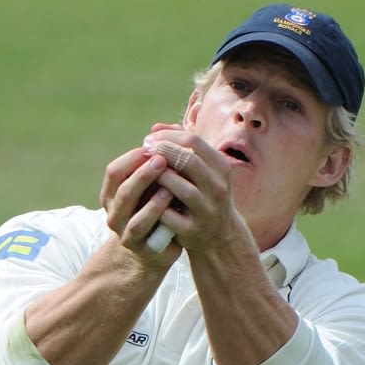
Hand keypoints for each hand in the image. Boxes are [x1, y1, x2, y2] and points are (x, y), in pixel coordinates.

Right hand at [99, 144, 181, 266]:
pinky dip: (155, 209)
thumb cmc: (160, 208)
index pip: (115, 170)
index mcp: (113, 194)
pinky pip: (142, 226)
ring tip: (167, 177)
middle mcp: (113, 212)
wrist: (162, 248)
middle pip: (120, 186)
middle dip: (141, 170)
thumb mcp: (158, 184)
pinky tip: (170, 198)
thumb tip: (167, 126)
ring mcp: (123, 231)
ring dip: (147, 189)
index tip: (155, 145)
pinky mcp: (138, 246)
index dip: (133, 157)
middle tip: (161, 158)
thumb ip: (161, 159)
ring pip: (128, 206)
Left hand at [140, 125, 252, 259]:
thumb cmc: (203, 194)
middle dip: (161, 152)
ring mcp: (207, 210)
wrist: (218, 236)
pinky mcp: (192, 230)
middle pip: (187, 160)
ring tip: (143, 172)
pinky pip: (169, 213)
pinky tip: (144, 198)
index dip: (168, 136)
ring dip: (158, 177)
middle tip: (143, 150)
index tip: (149, 139)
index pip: (193, 141)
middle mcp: (218, 188)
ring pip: (179, 187)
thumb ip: (180, 146)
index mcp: (221, 167)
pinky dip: (155, 204)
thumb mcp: (201, 169)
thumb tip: (154, 128)